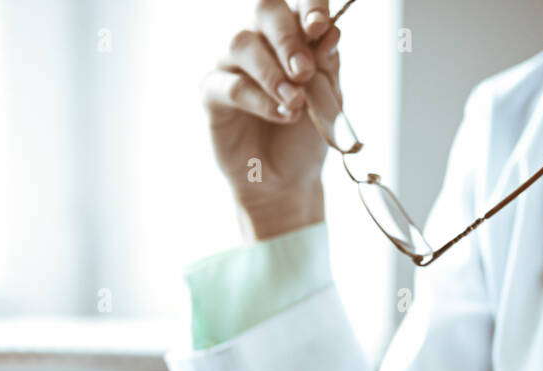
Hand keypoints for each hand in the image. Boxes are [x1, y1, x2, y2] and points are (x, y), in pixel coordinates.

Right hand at [201, 0, 340, 239]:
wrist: (288, 180)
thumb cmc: (307, 136)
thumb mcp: (328, 100)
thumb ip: (327, 65)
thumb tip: (329, 32)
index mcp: (293, 34)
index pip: (299, 1)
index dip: (309, 6)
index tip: (319, 27)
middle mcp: (260, 40)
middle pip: (264, 9)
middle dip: (286, 37)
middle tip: (304, 71)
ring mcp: (232, 64)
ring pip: (241, 43)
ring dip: (271, 72)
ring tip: (294, 102)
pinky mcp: (213, 93)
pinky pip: (230, 85)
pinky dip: (258, 100)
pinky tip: (280, 116)